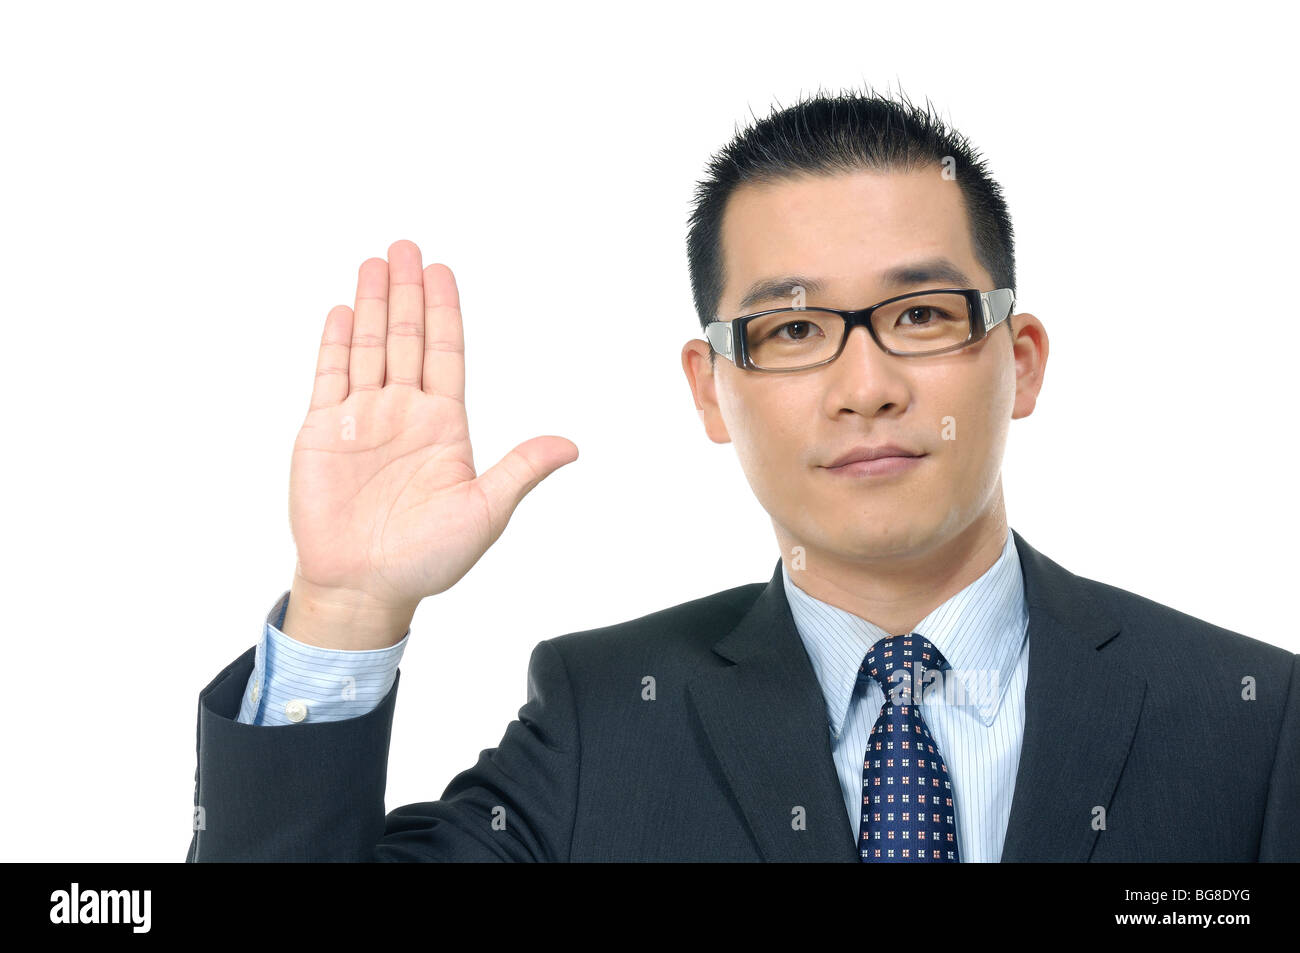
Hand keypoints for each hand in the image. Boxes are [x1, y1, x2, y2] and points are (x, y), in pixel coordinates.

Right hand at [282, 240, 577, 647]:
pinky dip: (334, 343)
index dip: (443, 313)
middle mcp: (404, 413)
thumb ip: (520, 470)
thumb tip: (571, 446)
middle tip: (407, 246)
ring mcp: (362, 419)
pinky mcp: (323, 433)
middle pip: (405, 338)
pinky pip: (329, 377)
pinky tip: (340, 310)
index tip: (442, 272)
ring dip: (370, 305)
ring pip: (368, 347)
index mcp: (444, 426)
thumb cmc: (426, 559)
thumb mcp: (485, 512)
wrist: (364, 588)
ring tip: (375, 263)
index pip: (445, 354)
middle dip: (406, 292)